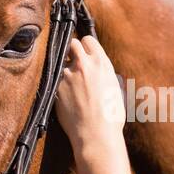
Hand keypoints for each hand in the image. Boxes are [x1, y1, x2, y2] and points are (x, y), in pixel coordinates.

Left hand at [54, 35, 125, 159]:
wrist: (96, 134)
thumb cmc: (111, 116)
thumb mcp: (117, 90)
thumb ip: (108, 75)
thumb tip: (105, 72)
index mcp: (101, 63)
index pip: (88, 40)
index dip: (87, 47)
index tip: (86, 53)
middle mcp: (83, 65)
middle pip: (73, 44)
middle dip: (74, 51)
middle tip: (77, 64)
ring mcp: (67, 76)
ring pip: (63, 64)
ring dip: (67, 72)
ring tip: (74, 88)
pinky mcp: (56, 88)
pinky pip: (57, 81)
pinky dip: (61, 87)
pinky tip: (69, 100)